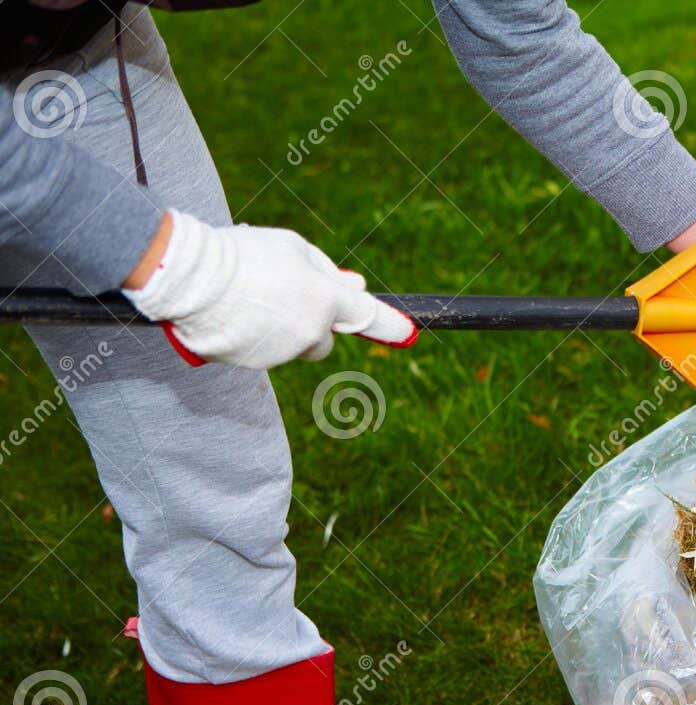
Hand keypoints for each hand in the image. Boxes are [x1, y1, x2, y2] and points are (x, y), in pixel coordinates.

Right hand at [123, 211, 416, 369]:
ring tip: (249, 297)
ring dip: (281, 328)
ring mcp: (282, 353)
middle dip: (313, 323)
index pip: (367, 316)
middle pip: (324, 338)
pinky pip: (263, 352)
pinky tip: (233, 313)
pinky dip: (254, 337)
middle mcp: (309, 333)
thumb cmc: (244, 254)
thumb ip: (328, 272)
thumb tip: (357, 286)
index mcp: (325, 301)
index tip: (409, 333)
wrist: (188, 277)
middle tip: (285, 296)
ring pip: (293, 346)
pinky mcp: (254, 365)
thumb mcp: (292, 248)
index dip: (391, 325)